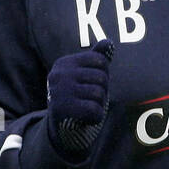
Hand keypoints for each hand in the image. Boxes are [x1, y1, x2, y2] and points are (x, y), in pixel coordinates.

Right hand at [46, 39, 114, 157]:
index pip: (100, 61)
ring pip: (99, 94)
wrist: (61, 126)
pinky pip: (94, 110)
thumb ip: (97, 58)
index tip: (91, 83)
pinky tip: (86, 118)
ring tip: (87, 107)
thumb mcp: (85, 74)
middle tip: (88, 99)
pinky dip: (96, 117)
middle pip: (102, 77)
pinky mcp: (63, 110)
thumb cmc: (77, 95)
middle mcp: (59, 74)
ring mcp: (60, 92)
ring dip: (99, 104)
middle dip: (102, 91)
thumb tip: (108, 43)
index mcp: (64, 63)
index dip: (103, 74)